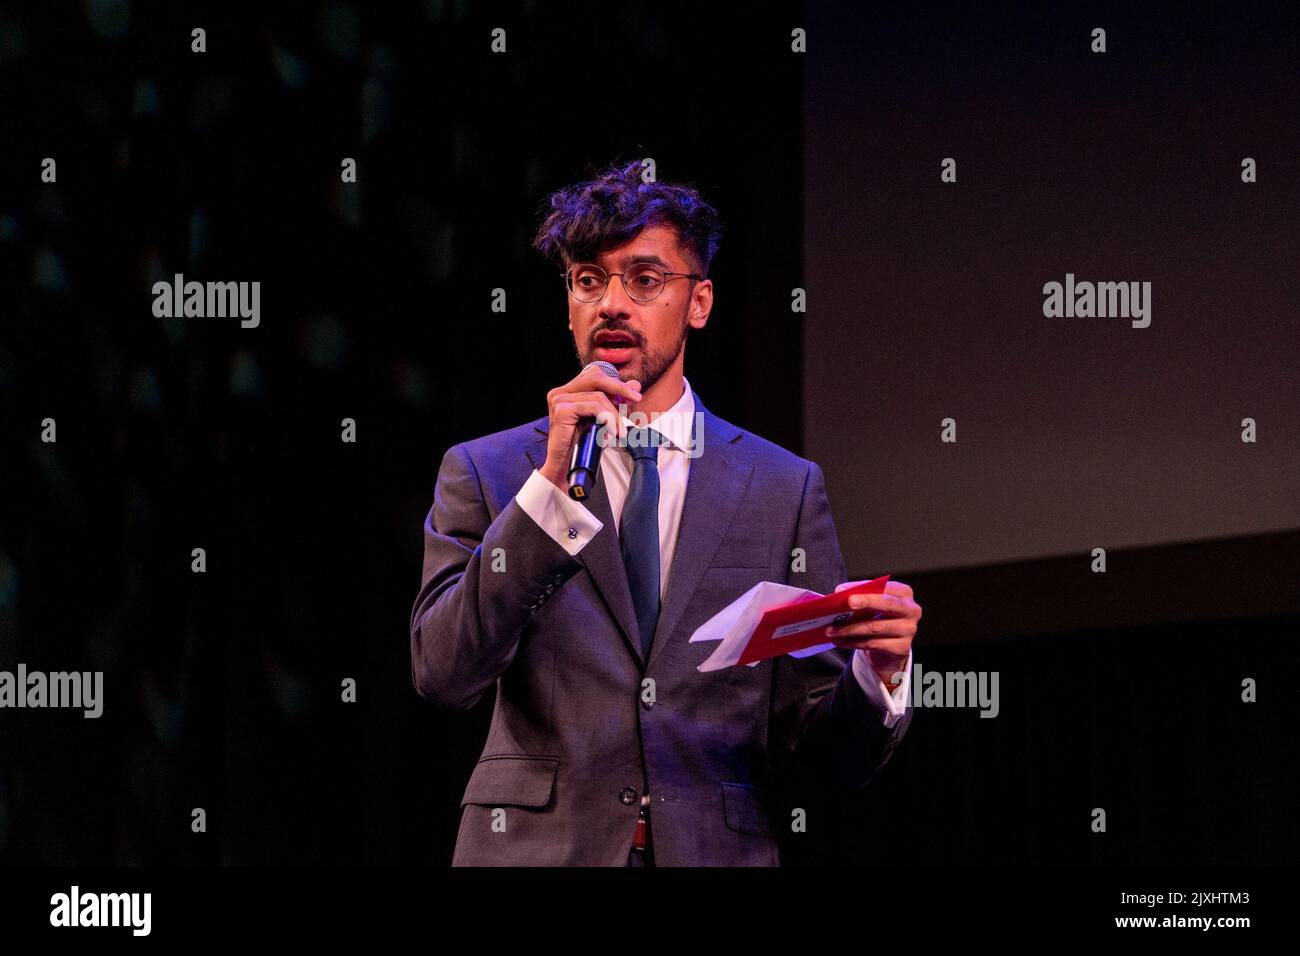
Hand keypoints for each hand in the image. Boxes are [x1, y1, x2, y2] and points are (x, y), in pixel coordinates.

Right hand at [539, 366, 642, 490]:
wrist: (565, 467)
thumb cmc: (582, 446)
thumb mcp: (604, 420)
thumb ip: (617, 402)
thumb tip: (635, 384)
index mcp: (568, 391)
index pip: (595, 375)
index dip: (616, 383)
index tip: (634, 395)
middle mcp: (561, 392)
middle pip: (596, 377)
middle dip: (620, 388)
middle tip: (636, 399)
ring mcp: (558, 399)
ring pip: (598, 395)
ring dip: (614, 413)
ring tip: (620, 430)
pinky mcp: (561, 409)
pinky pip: (593, 406)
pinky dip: (607, 417)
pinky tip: (612, 431)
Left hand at [826, 580, 920, 685]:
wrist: (890, 648)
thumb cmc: (879, 619)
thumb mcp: (873, 606)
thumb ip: (861, 598)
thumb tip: (839, 596)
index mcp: (904, 593)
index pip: (884, 587)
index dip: (862, 587)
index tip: (842, 589)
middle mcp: (911, 610)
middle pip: (886, 604)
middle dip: (864, 602)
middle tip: (845, 603)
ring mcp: (908, 630)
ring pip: (875, 627)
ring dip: (849, 628)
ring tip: (831, 629)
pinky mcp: (901, 648)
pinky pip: (872, 644)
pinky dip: (852, 642)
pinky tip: (839, 640)